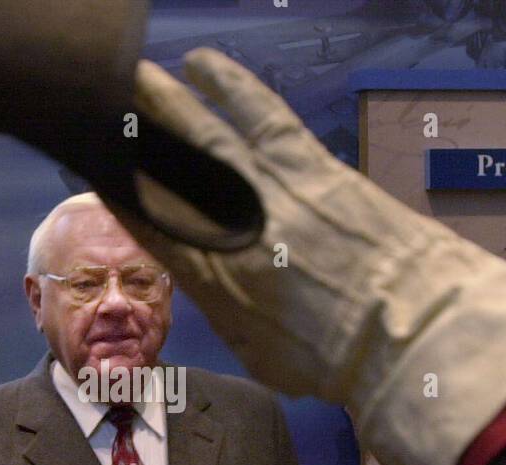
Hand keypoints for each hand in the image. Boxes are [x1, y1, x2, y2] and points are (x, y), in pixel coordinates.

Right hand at [110, 48, 505, 464]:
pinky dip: (230, 84)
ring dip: (168, 102)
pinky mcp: (308, 164)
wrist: (406, 333)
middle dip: (133, 139)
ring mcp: (268, 190)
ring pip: (205, 134)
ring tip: (138, 76)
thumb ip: (234, 316)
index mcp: (211, 280)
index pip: (150, 225)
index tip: (99, 172)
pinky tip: (203, 64)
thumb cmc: (339, 361)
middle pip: (168, 172)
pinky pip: (259, 112)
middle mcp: (228, 228)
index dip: (121, 196)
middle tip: (104, 110)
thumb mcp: (264, 354)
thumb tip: (225, 292)